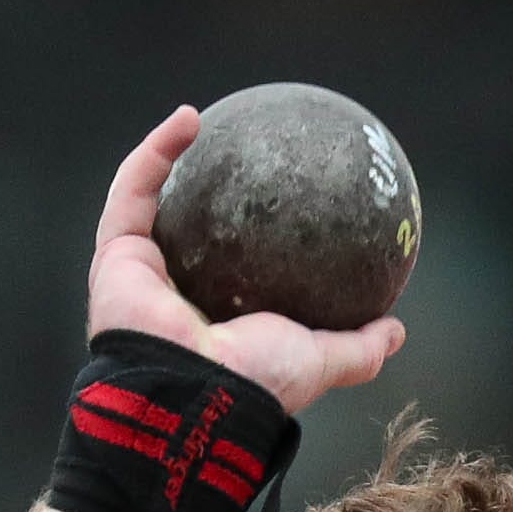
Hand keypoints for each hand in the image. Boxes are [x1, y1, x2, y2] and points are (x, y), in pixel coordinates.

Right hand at [87, 107, 404, 413]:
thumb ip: (357, 348)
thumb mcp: (321, 361)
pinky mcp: (115, 254)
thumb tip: (397, 331)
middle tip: (235, 151)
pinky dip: (156, 151)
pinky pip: (133, 189)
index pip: (230, 269)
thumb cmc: (256, 380)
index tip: (278, 196)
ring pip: (149, 201)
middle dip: (200, 188)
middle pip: (184, 231)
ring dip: (169, 154)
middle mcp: (174, 294)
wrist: (198, 393)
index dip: (249, 234)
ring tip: (200, 118)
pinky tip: (188, 118)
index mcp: (215, 318)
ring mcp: (140, 273)